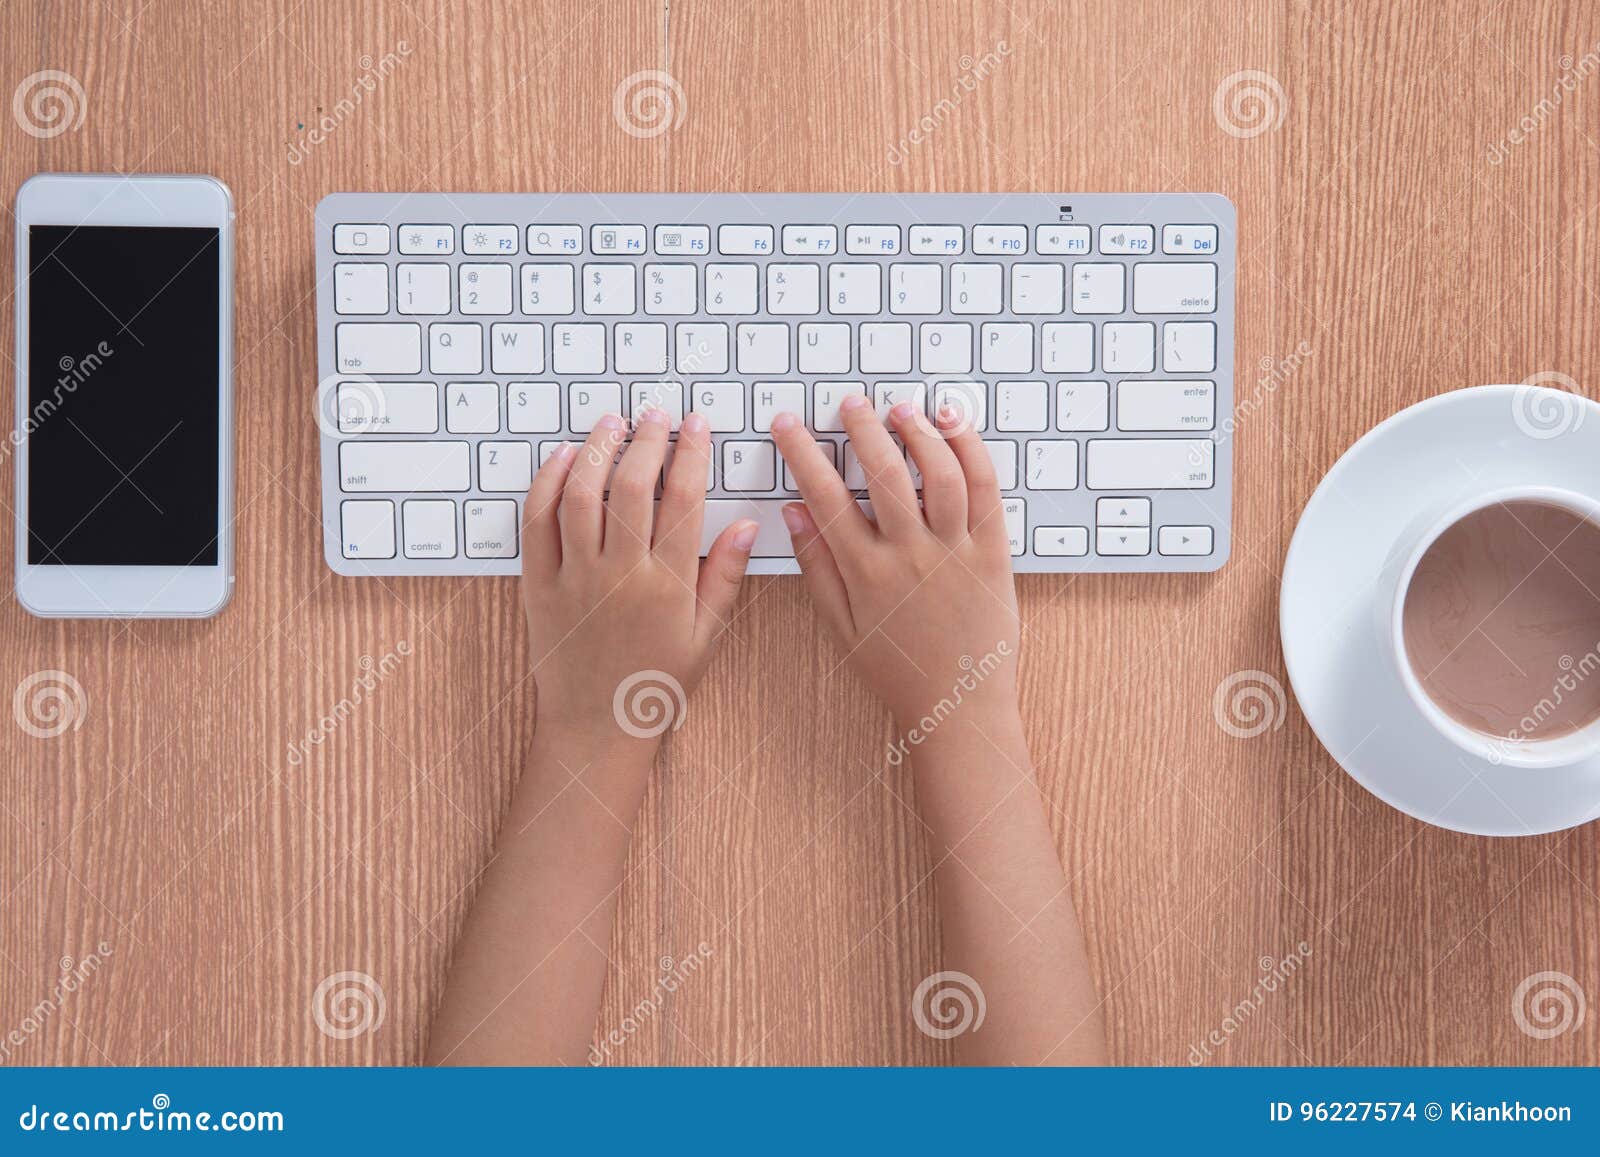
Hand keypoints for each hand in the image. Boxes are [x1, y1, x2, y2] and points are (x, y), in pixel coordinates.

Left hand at [520, 408, 755, 746]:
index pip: (683, 500)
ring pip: (581, 495)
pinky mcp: (538, 584)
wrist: (596, 726)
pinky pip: (537, 522)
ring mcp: (574, 578)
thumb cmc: (656, 683)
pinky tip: (566, 459)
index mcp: (667, 586)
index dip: (691, 454)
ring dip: (598, 450)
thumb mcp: (705, 635)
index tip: (695, 426)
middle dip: (646, 440)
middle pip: (631, 487)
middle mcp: (619, 576)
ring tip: (612, 423)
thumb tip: (748, 524)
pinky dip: (549, 483)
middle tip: (655, 415)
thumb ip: (725, 576)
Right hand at [770, 395, 1019, 729]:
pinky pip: (985, 491)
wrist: (958, 707)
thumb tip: (793, 512)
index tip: (790, 424)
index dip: (802, 453)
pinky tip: (954, 426)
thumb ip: (816, 566)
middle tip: (850, 404)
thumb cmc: (898, 671)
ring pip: (938, 473)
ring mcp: (955, 552)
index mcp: (867, 573)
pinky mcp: (993, 553)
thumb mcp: (841, 626)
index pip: (825, 496)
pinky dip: (971, 450)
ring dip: (918, 432)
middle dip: (861, 428)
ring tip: (901, 410)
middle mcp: (911, 556)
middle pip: (883, 472)